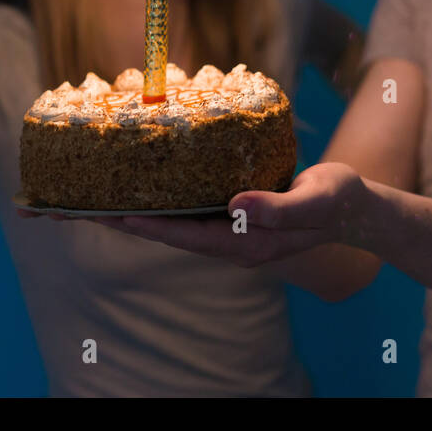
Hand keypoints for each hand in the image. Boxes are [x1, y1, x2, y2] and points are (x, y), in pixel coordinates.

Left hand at [89, 162, 368, 266]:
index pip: (184, 235)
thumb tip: (235, 205)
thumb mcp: (314, 198)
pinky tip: (141, 187)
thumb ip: (276, 208)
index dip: (146, 225)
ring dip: (134, 212)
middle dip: (123, 221)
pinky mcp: (234, 214)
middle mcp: (231, 241)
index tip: (108, 216)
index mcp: (246, 243)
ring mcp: (231, 230)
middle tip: (75, 209)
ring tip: (91, 198)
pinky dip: (160, 200)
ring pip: (173, 222)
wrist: (357, 208)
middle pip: (167, 232)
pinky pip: (188, 210)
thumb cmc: (338, 199)